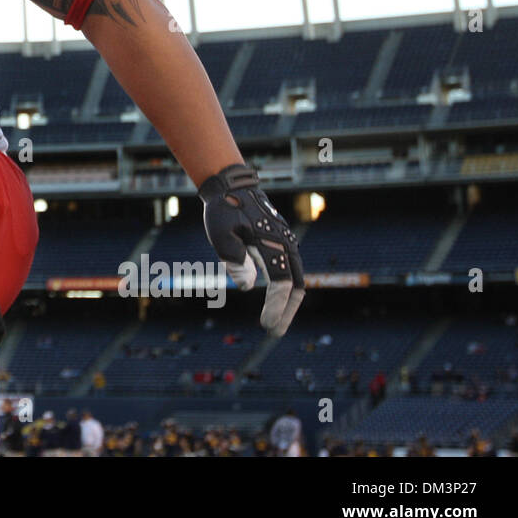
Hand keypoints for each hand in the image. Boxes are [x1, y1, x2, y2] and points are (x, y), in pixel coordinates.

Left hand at [199, 163, 304, 335]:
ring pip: (295, 277)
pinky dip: (285, 287)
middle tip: (274, 331)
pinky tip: (274, 300)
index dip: (275, 306)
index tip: (266, 325)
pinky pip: (288, 268)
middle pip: (296, 284)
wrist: (230, 186)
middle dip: (287, 310)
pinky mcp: (281, 240)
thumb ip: (235, 259)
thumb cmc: (223, 210)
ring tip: (276, 321)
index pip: (280, 283)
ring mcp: (285, 241)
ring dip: (288, 301)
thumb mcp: (221, 233)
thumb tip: (248, 286)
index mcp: (273, 243)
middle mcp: (285, 243)